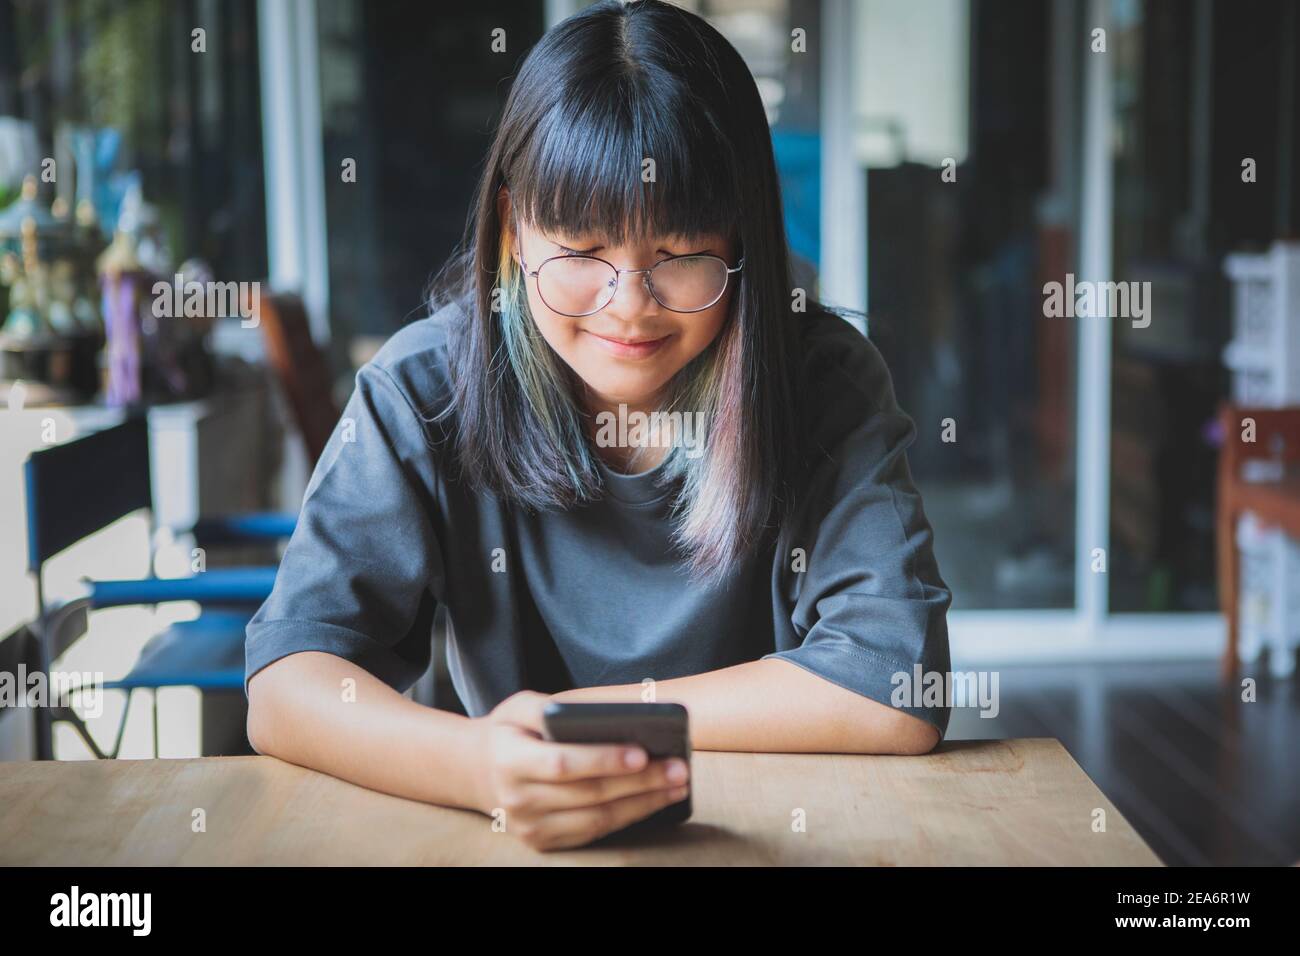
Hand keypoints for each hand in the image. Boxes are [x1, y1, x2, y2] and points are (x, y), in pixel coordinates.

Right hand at [468, 691, 689, 850]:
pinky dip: (627, 818)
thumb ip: (547, 707)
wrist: (477, 772)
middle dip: (639, 782)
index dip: (603, 760)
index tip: (642, 752)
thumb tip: (597, 715)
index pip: (562, 763)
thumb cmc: (509, 731)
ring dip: (643, 804)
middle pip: (588, 794)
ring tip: (678, 786)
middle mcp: (518, 799)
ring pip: (596, 819)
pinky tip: (655, 801)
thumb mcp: (517, 707)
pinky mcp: (543, 842)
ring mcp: (530, 826)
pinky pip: (592, 833)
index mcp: (510, 760)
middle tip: (679, 768)